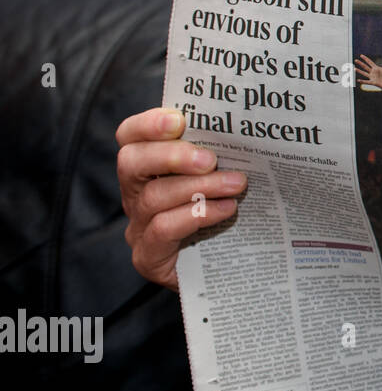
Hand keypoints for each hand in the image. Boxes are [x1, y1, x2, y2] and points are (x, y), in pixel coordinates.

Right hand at [116, 108, 246, 291]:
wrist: (229, 271)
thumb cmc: (225, 215)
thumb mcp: (220, 178)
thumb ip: (218, 154)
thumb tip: (243, 127)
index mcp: (147, 169)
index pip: (130, 137)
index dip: (148, 125)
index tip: (179, 120)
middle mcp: (135, 195)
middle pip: (131, 163)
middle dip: (172, 156)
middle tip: (210, 159)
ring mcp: (138, 227)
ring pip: (154, 197)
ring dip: (198, 187)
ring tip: (236, 184)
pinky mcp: (149, 258)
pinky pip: (163, 229)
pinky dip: (196, 215)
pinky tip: (226, 210)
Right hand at [355, 53, 381, 90]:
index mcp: (377, 68)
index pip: (370, 62)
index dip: (365, 59)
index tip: (361, 55)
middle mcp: (374, 72)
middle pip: (365, 67)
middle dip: (360, 63)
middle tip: (355, 60)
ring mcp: (373, 77)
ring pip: (364, 73)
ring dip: (359, 71)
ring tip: (354, 69)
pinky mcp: (374, 82)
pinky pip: (367, 82)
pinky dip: (362, 81)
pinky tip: (358, 80)